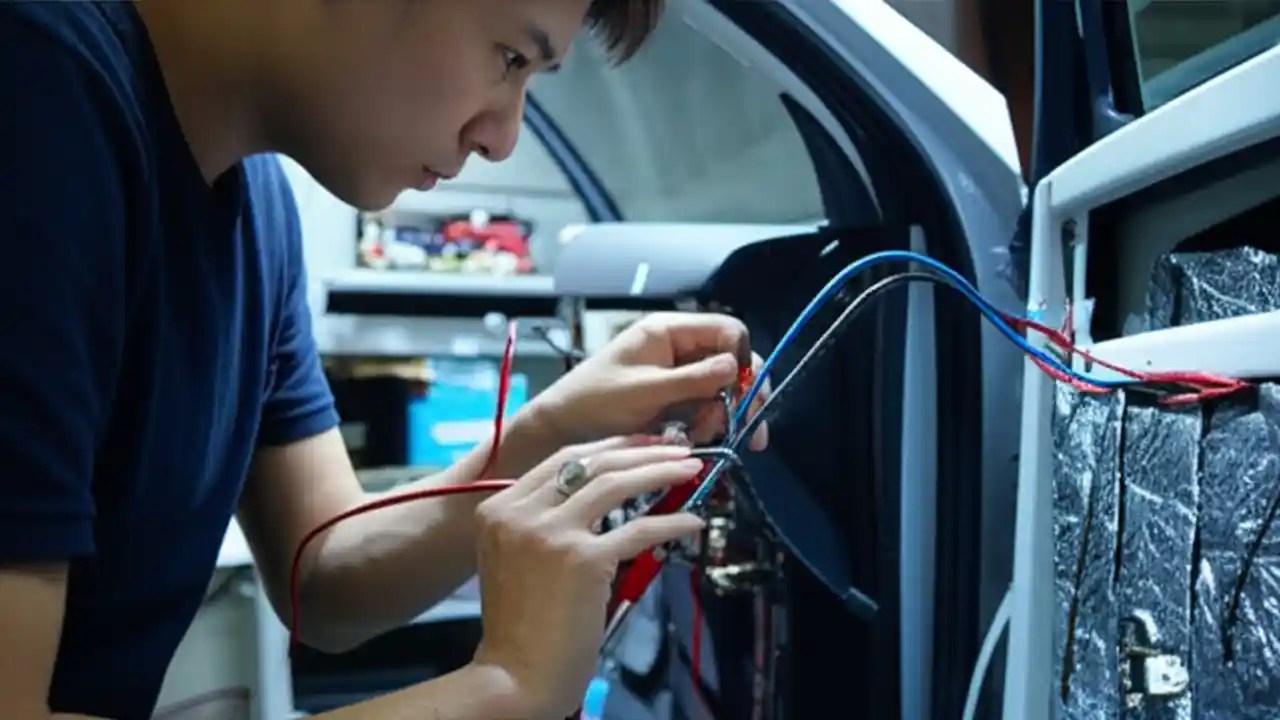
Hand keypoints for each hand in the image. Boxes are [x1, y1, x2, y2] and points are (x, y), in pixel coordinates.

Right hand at [469, 435, 704, 717]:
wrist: (516, 675)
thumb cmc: (521, 625)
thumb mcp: (516, 557)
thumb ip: (543, 522)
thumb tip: (602, 494)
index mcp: (498, 508)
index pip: (562, 459)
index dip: (610, 448)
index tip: (642, 445)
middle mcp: (520, 513)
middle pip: (591, 462)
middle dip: (640, 451)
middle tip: (676, 449)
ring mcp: (551, 533)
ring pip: (616, 484)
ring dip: (660, 471)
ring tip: (690, 469)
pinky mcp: (582, 559)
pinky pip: (639, 530)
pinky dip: (672, 523)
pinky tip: (692, 522)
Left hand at [535, 312, 770, 450]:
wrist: (564, 427)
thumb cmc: (596, 399)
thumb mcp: (645, 390)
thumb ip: (691, 380)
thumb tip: (734, 367)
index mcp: (669, 332)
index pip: (727, 330)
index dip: (742, 357)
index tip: (744, 392)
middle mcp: (679, 348)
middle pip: (731, 361)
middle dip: (742, 394)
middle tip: (752, 430)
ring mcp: (678, 374)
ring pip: (722, 389)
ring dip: (722, 414)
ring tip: (705, 436)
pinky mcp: (675, 399)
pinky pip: (705, 408)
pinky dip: (706, 424)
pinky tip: (693, 439)